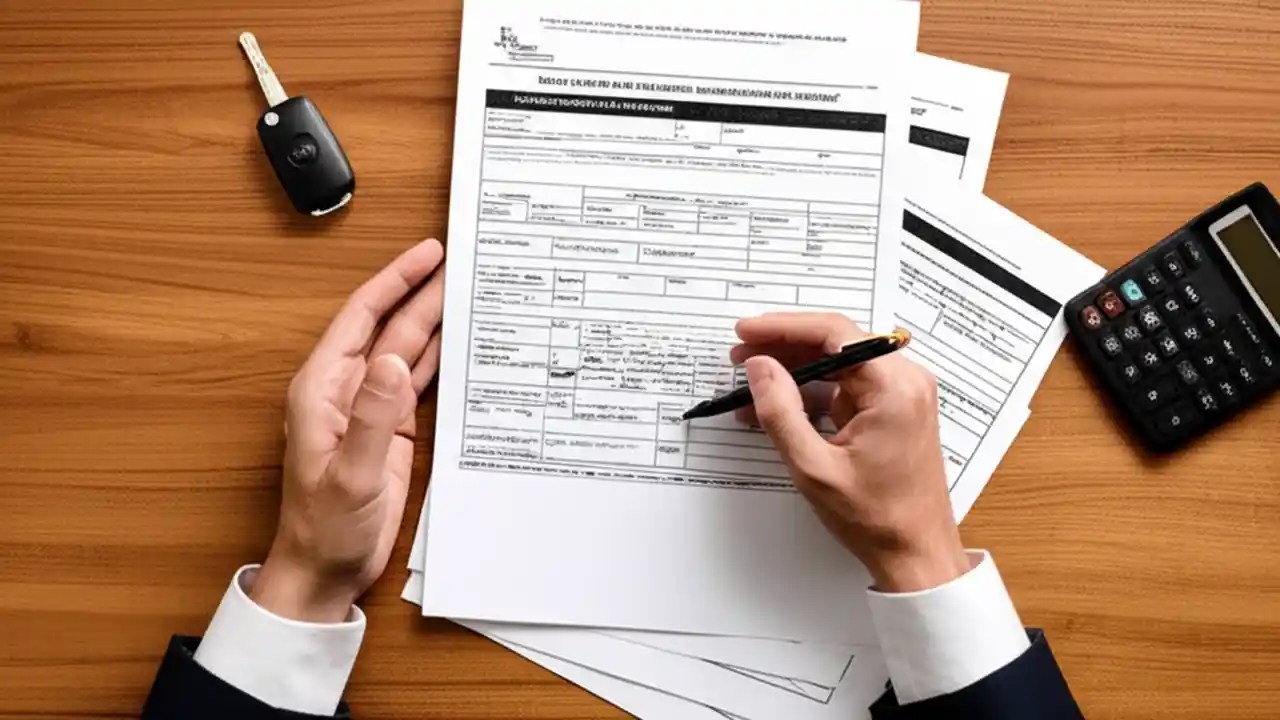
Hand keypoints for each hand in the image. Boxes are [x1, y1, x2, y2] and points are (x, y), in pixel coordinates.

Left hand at [252, 239, 445, 622]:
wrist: (326, 569)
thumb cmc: (323, 527)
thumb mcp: (349, 473)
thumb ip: (371, 417)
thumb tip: (394, 363)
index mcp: (323, 387)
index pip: (363, 316)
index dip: (395, 280)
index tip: (426, 254)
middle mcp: (347, 389)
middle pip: (391, 327)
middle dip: (424, 292)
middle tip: (462, 263)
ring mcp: (371, 408)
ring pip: (410, 350)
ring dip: (437, 321)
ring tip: (470, 290)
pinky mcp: (392, 429)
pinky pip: (421, 383)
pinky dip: (443, 360)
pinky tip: (465, 342)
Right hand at [732, 313, 970, 592]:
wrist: (915, 553)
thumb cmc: (877, 519)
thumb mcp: (813, 467)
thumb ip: (781, 411)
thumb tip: (760, 367)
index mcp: (894, 388)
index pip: (834, 332)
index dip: (783, 327)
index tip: (748, 331)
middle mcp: (906, 382)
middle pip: (835, 342)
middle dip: (783, 347)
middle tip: (741, 356)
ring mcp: (902, 395)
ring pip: (838, 363)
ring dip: (794, 370)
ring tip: (751, 382)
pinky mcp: (894, 409)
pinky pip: (847, 386)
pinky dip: (813, 391)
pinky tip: (778, 404)